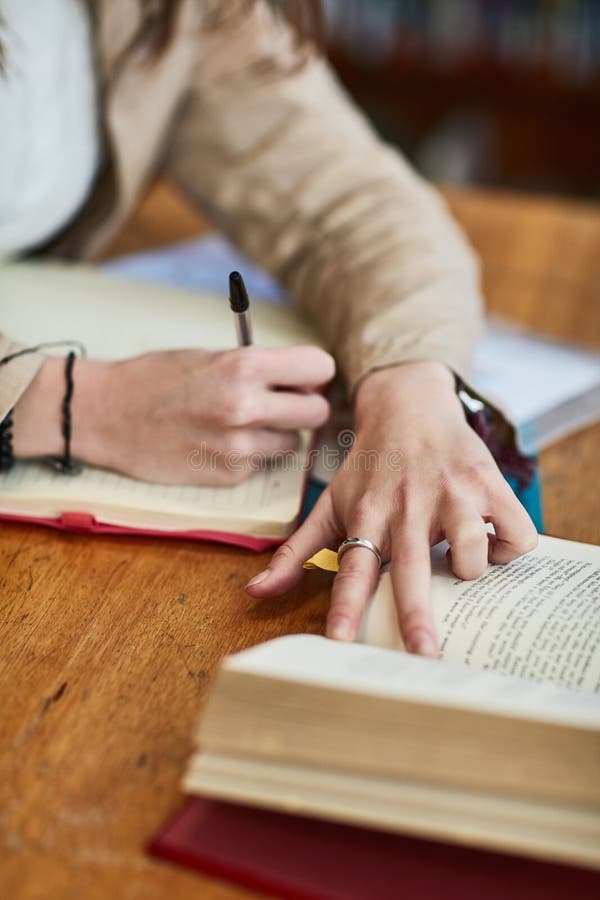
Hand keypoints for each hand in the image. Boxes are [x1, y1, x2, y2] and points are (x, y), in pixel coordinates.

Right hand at [12, 346, 334, 483]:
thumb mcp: (213, 356)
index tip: (304, 378)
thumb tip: (310, 383)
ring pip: (294, 443)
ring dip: (279, 435)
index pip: (320, 368)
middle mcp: (246, 406)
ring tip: (244, 423)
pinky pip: (264, 464)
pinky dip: (252, 455)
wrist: (108, 414)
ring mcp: (238, 446)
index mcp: (245, 365)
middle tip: (282, 404)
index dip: (314, 374)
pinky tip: (221, 442)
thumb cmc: (159, 378)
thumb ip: (262, 368)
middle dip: (304, 407)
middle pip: (317, 412)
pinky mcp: (228, 475)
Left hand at [246, 361, 537, 654]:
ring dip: (470, 569)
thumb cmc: (369, 466)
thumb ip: (296, 551)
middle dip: (417, 614)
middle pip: (411, 569)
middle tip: (423, 654)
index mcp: (367, 515)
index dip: (346, 606)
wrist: (408, 405)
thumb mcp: (329, 503)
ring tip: (462, 561)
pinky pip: (515, 533)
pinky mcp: (487, 483)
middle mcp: (407, 506)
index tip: (341, 642)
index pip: (352, 567)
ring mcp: (451, 493)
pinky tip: (492, 543)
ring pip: (470, 551)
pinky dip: (509, 547)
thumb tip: (256, 593)